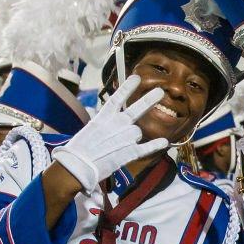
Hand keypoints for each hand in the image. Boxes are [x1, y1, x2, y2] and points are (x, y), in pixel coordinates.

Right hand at [51, 75, 168, 192]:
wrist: (79, 165)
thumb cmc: (81, 149)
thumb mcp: (90, 129)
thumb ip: (104, 123)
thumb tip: (110, 122)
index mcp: (104, 116)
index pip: (118, 97)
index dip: (128, 87)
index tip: (136, 77)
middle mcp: (118, 124)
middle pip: (137, 109)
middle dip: (150, 99)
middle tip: (160, 92)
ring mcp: (126, 137)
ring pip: (138, 132)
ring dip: (133, 137)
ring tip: (119, 146)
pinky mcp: (131, 152)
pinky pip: (148, 147)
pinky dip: (156, 145)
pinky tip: (164, 142)